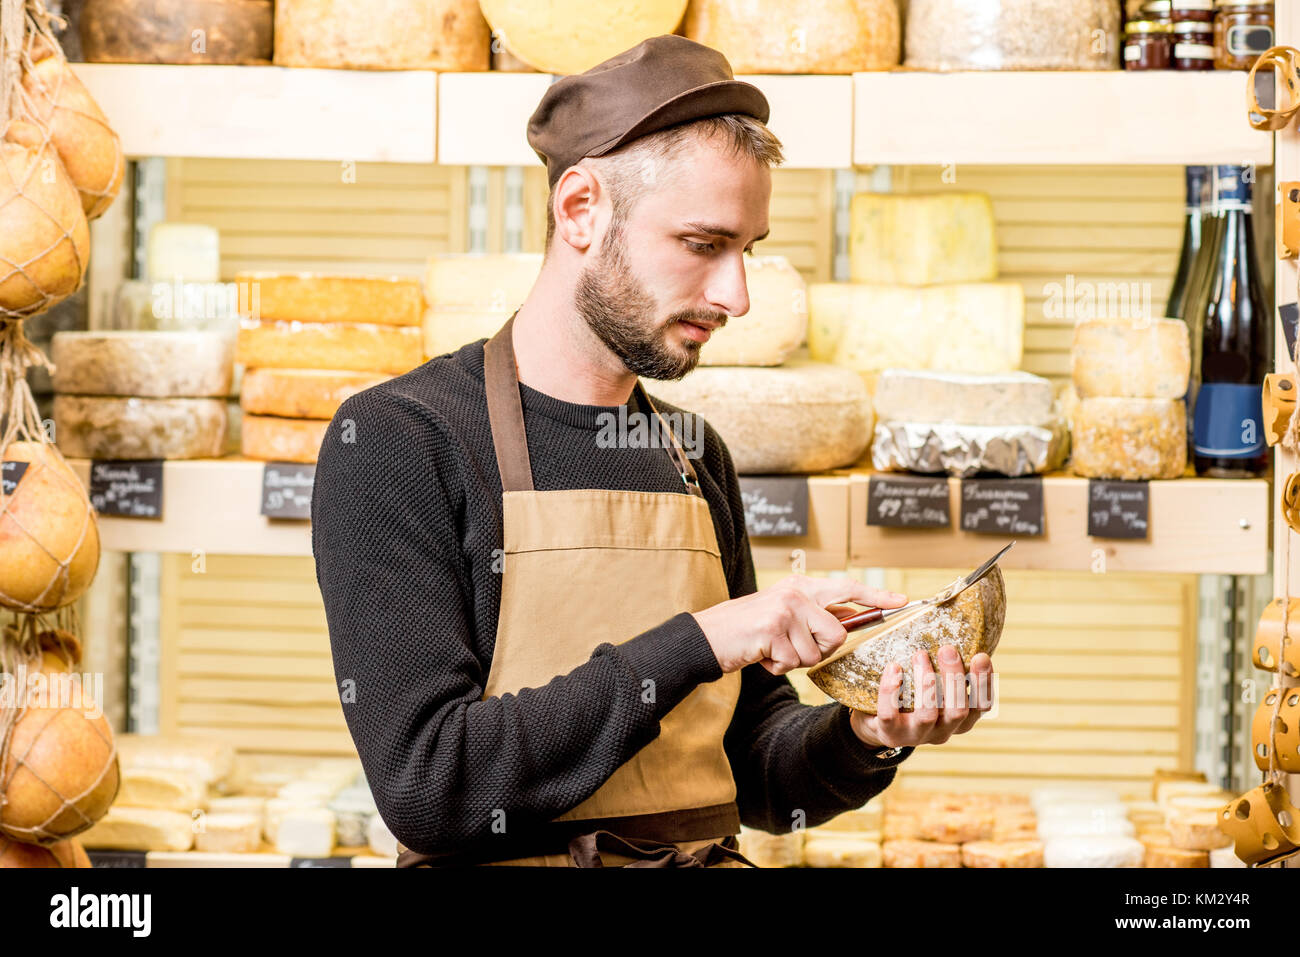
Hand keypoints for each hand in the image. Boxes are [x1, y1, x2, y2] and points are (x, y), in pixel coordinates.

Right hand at [691, 575, 907, 674]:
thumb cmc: (750, 630)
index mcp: (802, 586)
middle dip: (818, 650)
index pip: (847, 588)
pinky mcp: (772, 630)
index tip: (902, 601)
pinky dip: (777, 667)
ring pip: (815, 654)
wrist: (709, 636)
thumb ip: (813, 616)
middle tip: (791, 646)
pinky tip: (761, 655)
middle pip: (836, 634)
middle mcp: (796, 593)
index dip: (876, 597)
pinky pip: (792, 662)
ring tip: (772, 649)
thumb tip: (846, 626)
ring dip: (794, 661)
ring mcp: (784, 610)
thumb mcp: (784, 614)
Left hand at [849, 647, 994, 749]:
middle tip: (947, 649)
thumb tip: (959, 624)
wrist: (878, 723)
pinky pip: (890, 713)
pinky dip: (891, 689)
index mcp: (960, 719)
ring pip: (928, 714)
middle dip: (954, 677)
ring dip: (926, 682)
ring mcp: (917, 735)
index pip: (982, 704)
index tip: (981, 655)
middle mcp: (943, 731)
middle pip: (958, 710)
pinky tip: (893, 668)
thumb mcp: (936, 686)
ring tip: (919, 654)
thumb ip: (947, 666)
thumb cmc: (913, 696)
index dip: (984, 681)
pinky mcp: (891, 734)